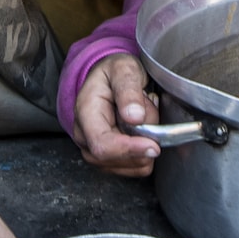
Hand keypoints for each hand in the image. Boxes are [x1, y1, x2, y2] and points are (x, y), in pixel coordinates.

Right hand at [70, 53, 161, 176]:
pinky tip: (142, 132)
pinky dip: (144, 153)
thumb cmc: (115, 72)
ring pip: (128, 166)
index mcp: (85, 112)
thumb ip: (129, 90)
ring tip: (143, 117)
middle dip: (141, 142)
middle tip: (149, 110)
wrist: (110, 77)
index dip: (129, 150)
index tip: (153, 146)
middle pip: (115, 159)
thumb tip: (134, 117)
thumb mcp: (124, 69)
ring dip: (144, 146)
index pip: (102, 144)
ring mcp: (93, 149)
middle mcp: (84, 135)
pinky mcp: (106, 158)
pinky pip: (133, 168)